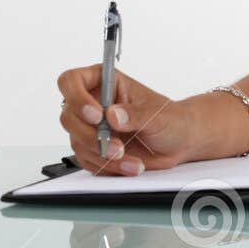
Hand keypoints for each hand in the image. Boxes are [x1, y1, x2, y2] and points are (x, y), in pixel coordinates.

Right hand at [55, 65, 201, 174]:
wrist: (180, 142)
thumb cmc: (172, 119)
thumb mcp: (158, 114)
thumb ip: (136, 114)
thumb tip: (113, 115)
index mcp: (106, 82)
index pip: (71, 81)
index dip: (77, 98)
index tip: (97, 115)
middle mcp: (94, 103)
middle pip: (68, 117)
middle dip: (92, 136)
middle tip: (117, 146)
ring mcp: (91, 128)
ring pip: (77, 142)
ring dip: (103, 155)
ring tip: (130, 158)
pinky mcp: (94, 149)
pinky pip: (88, 160)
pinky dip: (108, 166)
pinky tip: (130, 164)